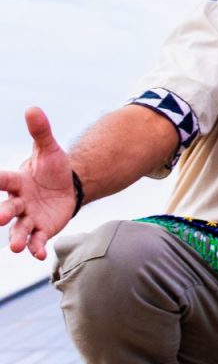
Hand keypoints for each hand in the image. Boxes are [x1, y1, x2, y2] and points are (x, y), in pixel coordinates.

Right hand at [1, 108, 79, 258]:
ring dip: (16, 238)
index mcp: (16, 181)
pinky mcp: (42, 228)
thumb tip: (33, 108)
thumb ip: (41, 132)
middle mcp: (17, 201)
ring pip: (18, 229)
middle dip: (0, 214)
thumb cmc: (51, 167)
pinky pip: (38, 240)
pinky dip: (37, 247)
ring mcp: (28, 216)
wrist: (65, 185)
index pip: (2, 180)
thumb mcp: (49, 149)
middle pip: (6, 208)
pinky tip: (39, 255)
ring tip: (15, 247)